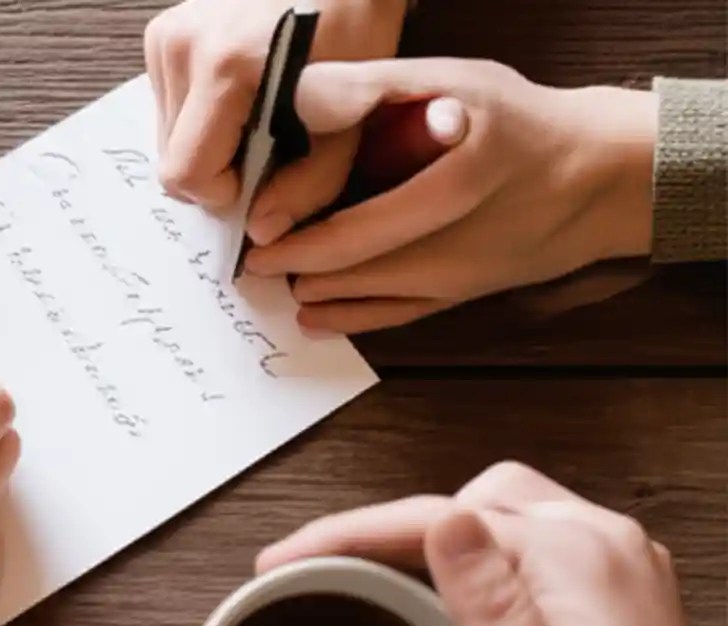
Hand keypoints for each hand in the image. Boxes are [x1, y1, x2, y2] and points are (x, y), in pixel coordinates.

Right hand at [144, 0, 406, 218]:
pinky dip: (201, 114)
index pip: (186, 173)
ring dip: (208, 142)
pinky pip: (168, 104)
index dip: (224, 193)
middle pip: (171, 160)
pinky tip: (241, 91)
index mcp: (224, 68)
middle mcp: (181, 46)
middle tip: (266, 146)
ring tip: (256, 113)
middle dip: (217, 168)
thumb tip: (261, 234)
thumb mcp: (350, 116)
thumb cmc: (354, 29)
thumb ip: (310, 183)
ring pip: (166, 136)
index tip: (264, 175)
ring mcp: (166, 35)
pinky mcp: (161, 30)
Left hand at [245, 59, 657, 333]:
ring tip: (272, 281)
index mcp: (457, 182)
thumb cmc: (520, 122)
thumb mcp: (454, 82)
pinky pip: (398, 316)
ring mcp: (462, 276)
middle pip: (359, 266)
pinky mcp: (464, 296)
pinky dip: (350, 318)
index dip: (303, 233)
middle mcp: (460, 240)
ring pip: (373, 296)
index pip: (362, 222)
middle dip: (296, 264)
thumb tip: (300, 94)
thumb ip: (376, 87)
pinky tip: (312, 318)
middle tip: (248, 262)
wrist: (601, 177)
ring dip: (316, 290)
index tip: (258, 228)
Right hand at [257, 462, 719, 625]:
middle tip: (330, 567)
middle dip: (397, 530)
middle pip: (468, 501)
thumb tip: (445, 522)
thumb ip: (488, 602)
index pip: (436, 516)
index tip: (286, 557)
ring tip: (384, 582)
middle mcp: (602, 543)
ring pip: (498, 516)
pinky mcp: (616, 591)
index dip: (349, 532)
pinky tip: (457, 599)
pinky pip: (529, 545)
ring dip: (438, 543)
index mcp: (577, 556)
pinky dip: (479, 560)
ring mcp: (614, 564)